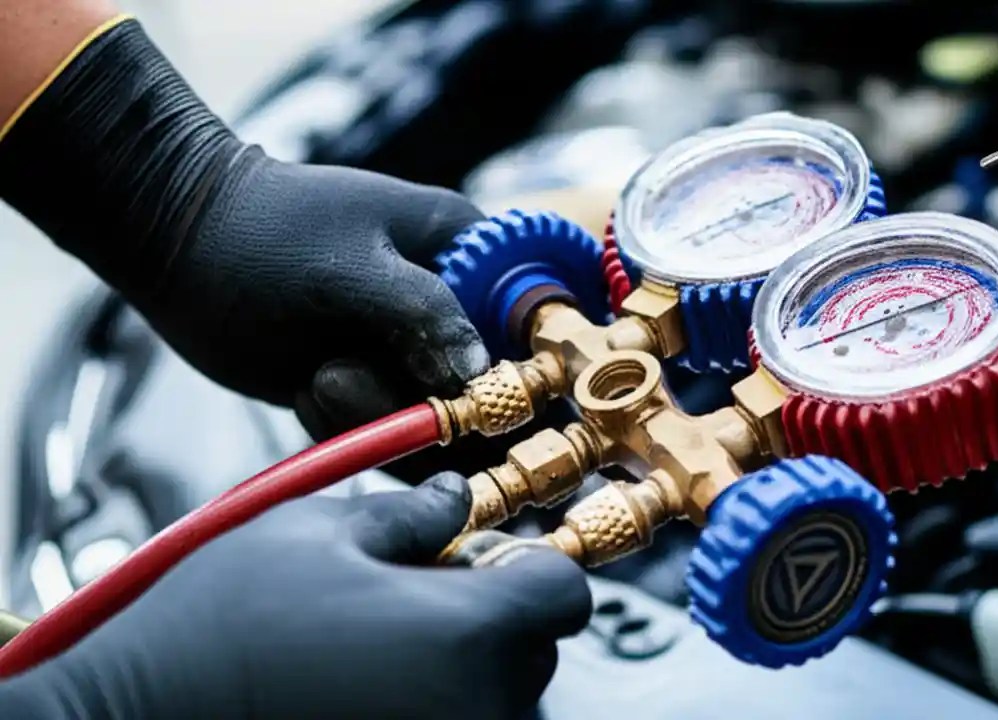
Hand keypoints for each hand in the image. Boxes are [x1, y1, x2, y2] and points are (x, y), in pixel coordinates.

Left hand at [0, 20, 491, 478]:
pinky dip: (351, 430)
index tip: (499, 401)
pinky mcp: (376, 395)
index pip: (537, 319)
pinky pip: (393, 442)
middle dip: (436, 410)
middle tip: (353, 378)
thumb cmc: (265, 234)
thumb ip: (425, 314)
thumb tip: (483, 374)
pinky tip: (310, 388)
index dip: (535, 368)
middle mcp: (454, 310)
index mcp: (467, 254)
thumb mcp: (350, 266)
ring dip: (381, 419)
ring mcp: (414, 357)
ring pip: (443, 429)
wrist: (178, 250)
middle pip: (497, 392)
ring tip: (321, 375)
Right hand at [8, 474, 590, 719]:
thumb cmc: (224, 626)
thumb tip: (455, 501)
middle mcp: (480, 710)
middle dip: (489, 618)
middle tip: (407, 601)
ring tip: (373, 653)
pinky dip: (430, 709)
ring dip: (461, 670)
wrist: (136, 718)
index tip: (480, 561)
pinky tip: (363, 692)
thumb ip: (409, 514)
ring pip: (498, 700)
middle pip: (535, 652)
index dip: (529, 567)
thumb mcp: (317, 533)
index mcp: (468, 636)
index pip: (565, 592)